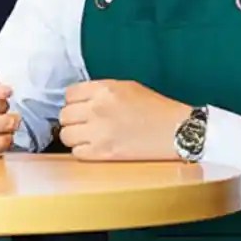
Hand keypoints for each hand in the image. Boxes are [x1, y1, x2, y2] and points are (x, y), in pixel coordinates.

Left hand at [57, 80, 191, 160]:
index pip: (69, 94)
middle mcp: (98, 109)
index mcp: (104, 89)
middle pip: (64, 115)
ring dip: (75, 136)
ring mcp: (99, 132)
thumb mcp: (126, 87)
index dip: (74, 102)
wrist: (176, 131)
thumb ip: (100, 91)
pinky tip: (96, 148)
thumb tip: (80, 100)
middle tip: (84, 123)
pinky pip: (77, 153)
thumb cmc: (156, 108)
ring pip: (66, 135)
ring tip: (89, 137)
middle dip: (72, 119)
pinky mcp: (103, 153)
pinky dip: (83, 151)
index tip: (80, 107)